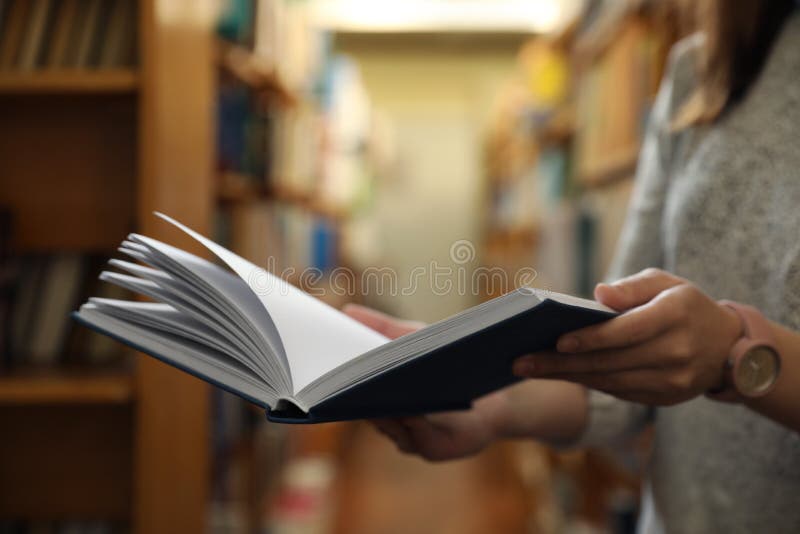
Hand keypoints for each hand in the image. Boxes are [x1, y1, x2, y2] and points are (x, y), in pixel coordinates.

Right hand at [343, 304, 500, 459]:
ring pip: (386, 424)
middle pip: (363, 409)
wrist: (499, 393)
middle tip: (339, 377)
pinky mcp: (430, 449)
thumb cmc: (452, 362)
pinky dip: (410, 421)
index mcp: (381, 396)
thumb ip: (383, 327)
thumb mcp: (415, 338)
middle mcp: (391, 420)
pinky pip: (413, 437)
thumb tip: (346, 310)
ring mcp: (409, 438)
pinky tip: (409, 406)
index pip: (349, 391)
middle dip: (351, 394)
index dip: (335, 381)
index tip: (322, 362)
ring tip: (372, 387)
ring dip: (380, 408)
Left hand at [513, 268, 742, 404]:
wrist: (728, 347)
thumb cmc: (684, 305)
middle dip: (561, 364)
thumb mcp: (665, 282)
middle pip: (610, 361)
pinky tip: (558, 375)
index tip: (557, 341)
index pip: (627, 331)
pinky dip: (586, 383)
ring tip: (529, 369)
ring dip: (567, 377)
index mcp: (676, 316)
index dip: (591, 338)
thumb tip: (597, 294)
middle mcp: (676, 352)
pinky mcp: (665, 399)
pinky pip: (618, 392)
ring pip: (610, 381)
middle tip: (520, 361)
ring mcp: (673, 381)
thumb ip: (631, 287)